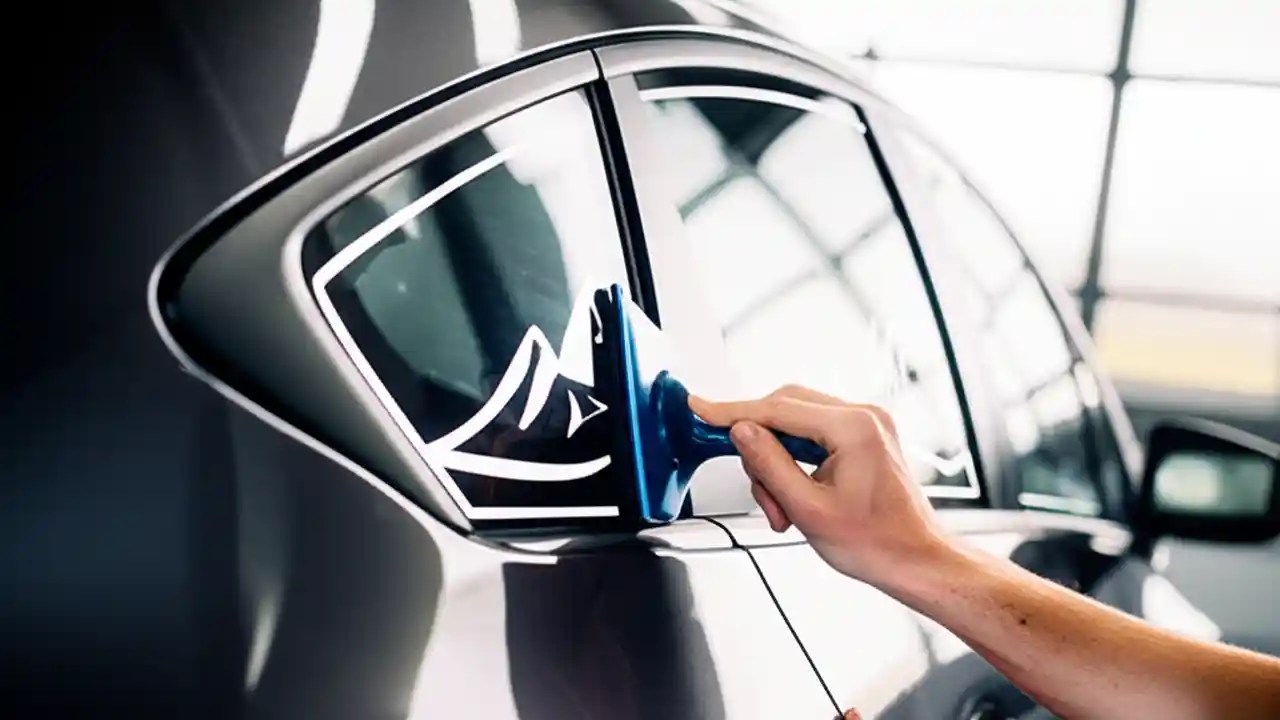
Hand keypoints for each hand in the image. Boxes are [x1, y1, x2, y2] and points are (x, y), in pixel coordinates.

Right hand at [689, 385, 948, 588]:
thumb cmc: (877, 544)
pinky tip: (795, 496)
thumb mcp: (808, 509)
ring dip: (777, 462)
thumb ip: (769, 464)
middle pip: (786, 409)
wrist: (915, 561)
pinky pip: (814, 435)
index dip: (733, 412)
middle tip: (757, 489)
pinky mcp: (864, 437)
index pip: (778, 409)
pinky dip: (795, 462)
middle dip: (760, 449)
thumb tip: (741, 431)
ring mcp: (867, 425)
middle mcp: (864, 417)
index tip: (701, 410)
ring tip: (783, 508)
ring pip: (796, 424)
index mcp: (854, 428)